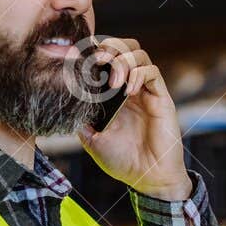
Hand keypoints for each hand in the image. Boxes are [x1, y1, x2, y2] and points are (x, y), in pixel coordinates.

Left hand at [75, 37, 190, 200]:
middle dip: (110, 47)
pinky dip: (139, 74)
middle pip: (124, 47)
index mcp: (112, 94)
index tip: (80, 57)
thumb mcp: (92, 140)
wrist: (148, 178)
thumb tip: (64, 104)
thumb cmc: (122, 161)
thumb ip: (80, 121)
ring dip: (123, 60)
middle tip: (98, 59)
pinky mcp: (161, 97)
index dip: (94, 52)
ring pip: (139, 54)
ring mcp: (145, 90)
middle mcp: (128, 87)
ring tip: (114, 81)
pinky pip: (152, 72)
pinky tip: (128, 91)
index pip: (105, 59)